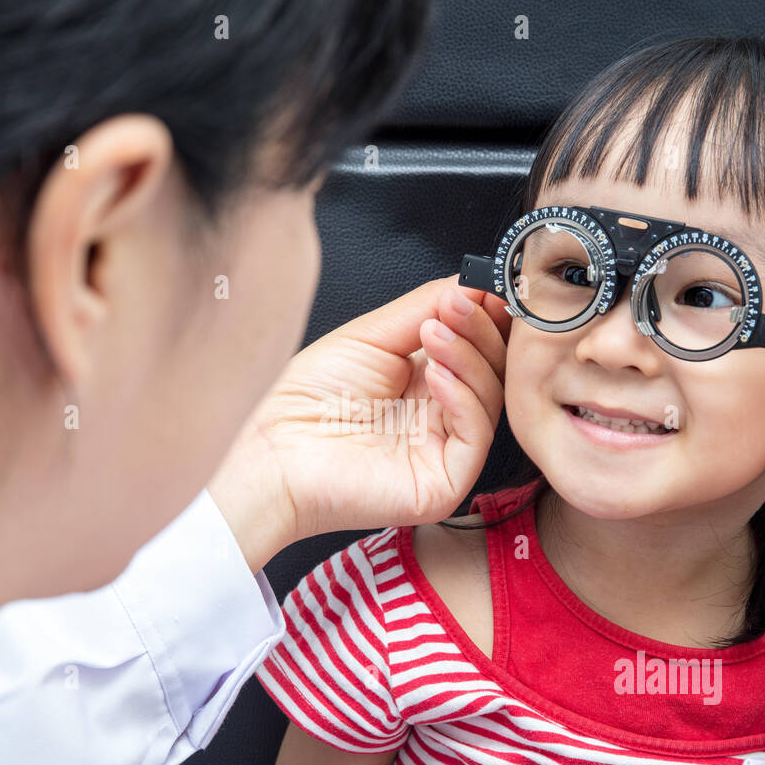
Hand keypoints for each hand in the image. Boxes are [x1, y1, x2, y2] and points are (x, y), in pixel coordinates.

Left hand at [209, 276, 510, 573]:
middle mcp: (438, 416)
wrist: (274, 453)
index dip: (486, 316)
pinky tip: (435, 374)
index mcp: (422, 382)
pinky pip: (476, 435)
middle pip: (491, 369)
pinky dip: (463, 397)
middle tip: (460, 304)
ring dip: (469, 356)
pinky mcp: (445, 482)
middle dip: (480, 329)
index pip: (476, 347)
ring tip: (435, 332)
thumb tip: (469, 282)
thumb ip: (423, 307)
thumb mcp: (370, 337)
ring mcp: (443, 450)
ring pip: (489, 398)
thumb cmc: (304, 403)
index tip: (486, 286)